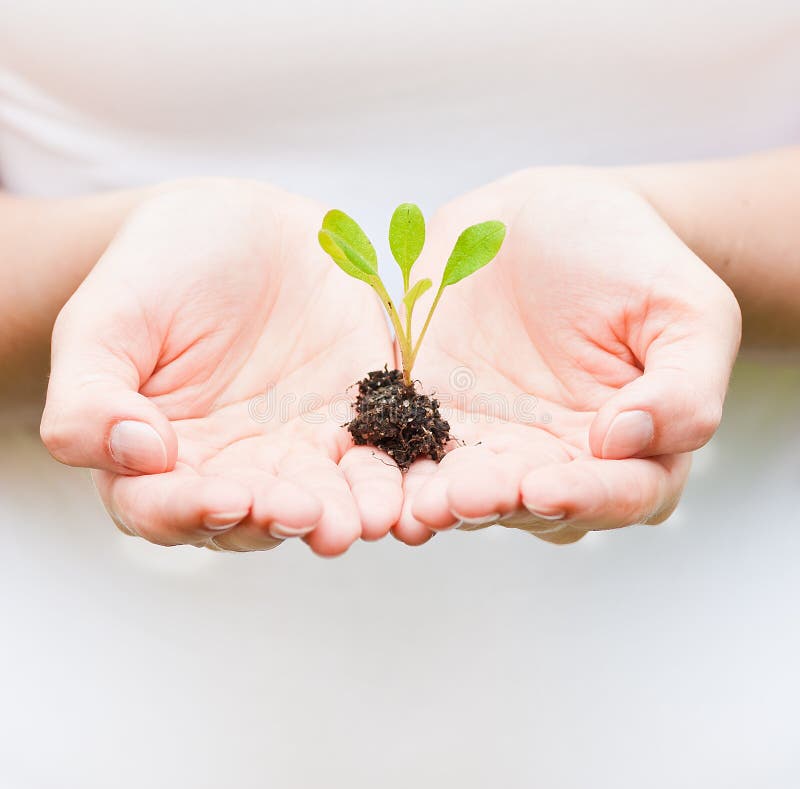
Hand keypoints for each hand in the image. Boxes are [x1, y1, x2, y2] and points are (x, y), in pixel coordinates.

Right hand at [41, 180, 401, 554]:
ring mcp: (297, 446)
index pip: (164, 508)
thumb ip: (91, 395)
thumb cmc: (154, 270)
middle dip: (283, 519)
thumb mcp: (104, 321)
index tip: (227, 499)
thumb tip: (136, 455)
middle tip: (311, 517)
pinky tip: (407, 480)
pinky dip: (391, 472)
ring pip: (321, 496)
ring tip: (367, 515)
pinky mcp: (352, 417)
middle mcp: (231, 466)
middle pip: (253, 516)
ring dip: (345, 512)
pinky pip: (374, 454)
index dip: (192, 512)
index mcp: (159, 457)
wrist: (234, 225)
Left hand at [392, 168, 740, 544]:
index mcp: (628, 448)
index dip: (585, 497)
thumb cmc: (630, 260)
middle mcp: (553, 457)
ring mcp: (486, 441)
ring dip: (437, 499)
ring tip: (416, 500)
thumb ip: (684, 383)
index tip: (546, 487)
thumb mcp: (686, 309)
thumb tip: (628, 441)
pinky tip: (370, 468)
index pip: (618, 494)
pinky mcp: (430, 413)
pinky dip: (390, 462)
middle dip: (495, 505)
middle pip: (528, 503)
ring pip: (463, 488)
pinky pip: (407, 445)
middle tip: (463, 499)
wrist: (549, 219)